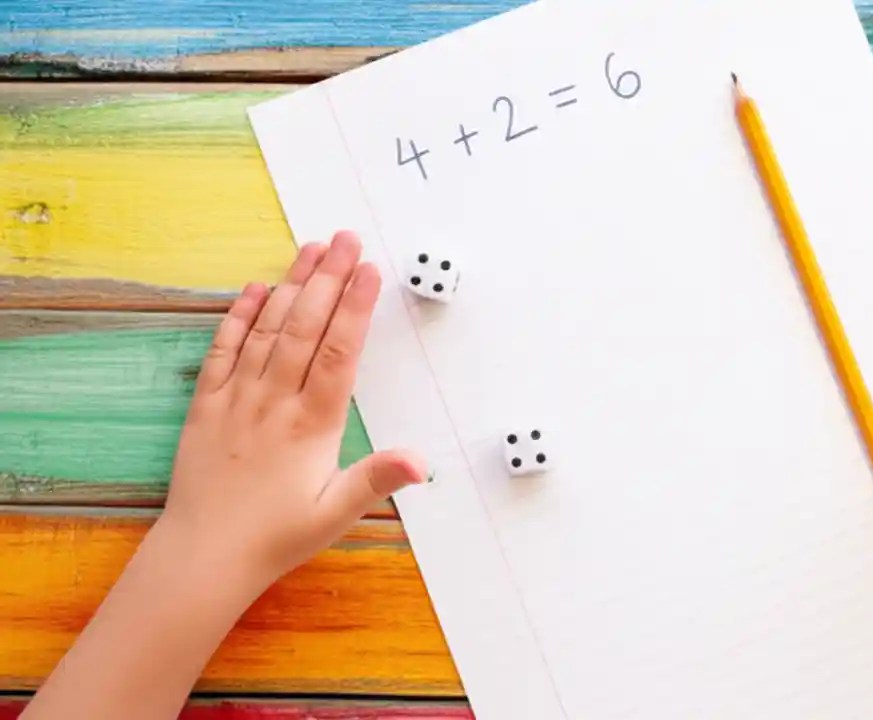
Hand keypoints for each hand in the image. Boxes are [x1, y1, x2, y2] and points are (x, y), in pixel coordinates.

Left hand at [161, 230, 425, 590]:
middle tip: (347, 239)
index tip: (369, 271)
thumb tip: (421, 462)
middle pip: (304, 327)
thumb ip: (378, 480)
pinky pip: (224, 350)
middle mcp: (273, 403)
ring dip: (292, 284)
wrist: (203, 556)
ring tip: (311, 247)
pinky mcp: (207, 405)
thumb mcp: (335, 514)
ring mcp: (237, 399)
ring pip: (268, 329)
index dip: (355, 308)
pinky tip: (257, 287)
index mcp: (311, 426)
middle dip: (329, 279)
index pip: (338, 353)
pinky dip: (239, 316)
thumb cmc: (275, 537)